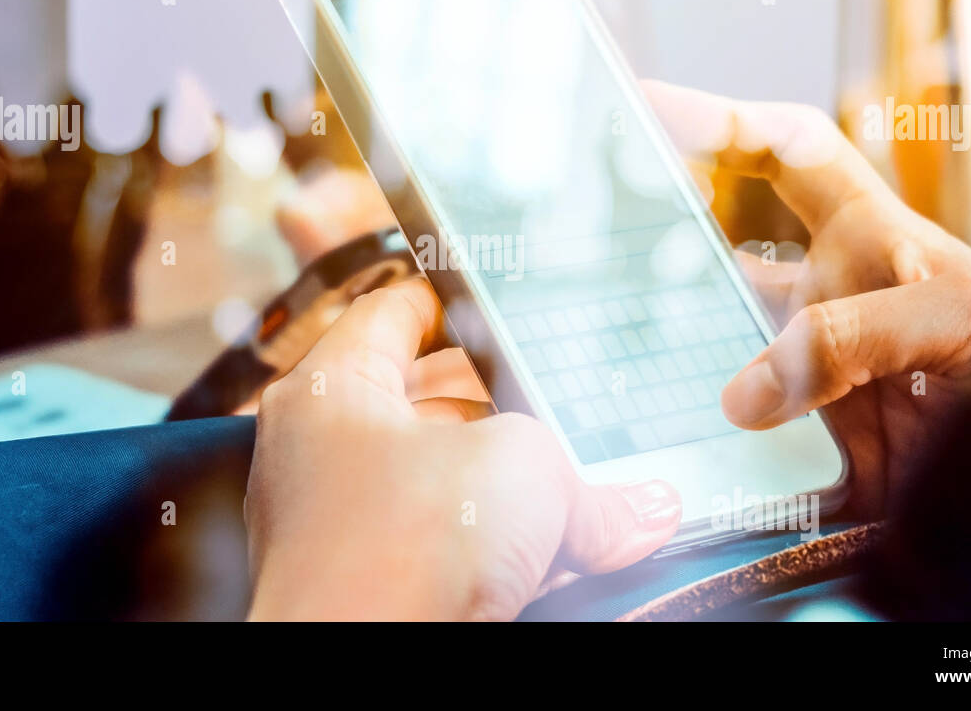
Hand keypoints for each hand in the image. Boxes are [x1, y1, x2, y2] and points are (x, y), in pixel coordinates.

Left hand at [245, 279, 681, 620]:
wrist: (358, 674)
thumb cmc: (405, 548)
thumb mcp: (524, 475)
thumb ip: (589, 483)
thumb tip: (648, 509)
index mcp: (332, 391)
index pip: (391, 312)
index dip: (452, 298)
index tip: (496, 298)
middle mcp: (322, 454)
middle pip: (427, 405)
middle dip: (507, 410)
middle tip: (566, 401)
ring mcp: (340, 527)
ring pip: (442, 486)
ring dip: (510, 489)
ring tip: (584, 489)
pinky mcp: (370, 587)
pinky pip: (443, 552)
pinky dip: (497, 552)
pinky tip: (559, 559)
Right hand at [642, 82, 970, 515]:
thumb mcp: (950, 317)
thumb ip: (855, 336)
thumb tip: (745, 392)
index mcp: (863, 234)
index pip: (785, 152)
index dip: (718, 120)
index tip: (644, 109)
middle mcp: (823, 295)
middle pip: (718, 255)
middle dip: (652, 248)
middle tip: (581, 254)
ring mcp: (811, 366)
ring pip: (714, 350)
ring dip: (665, 360)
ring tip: (599, 366)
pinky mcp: (809, 437)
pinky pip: (735, 441)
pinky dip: (697, 452)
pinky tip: (661, 460)